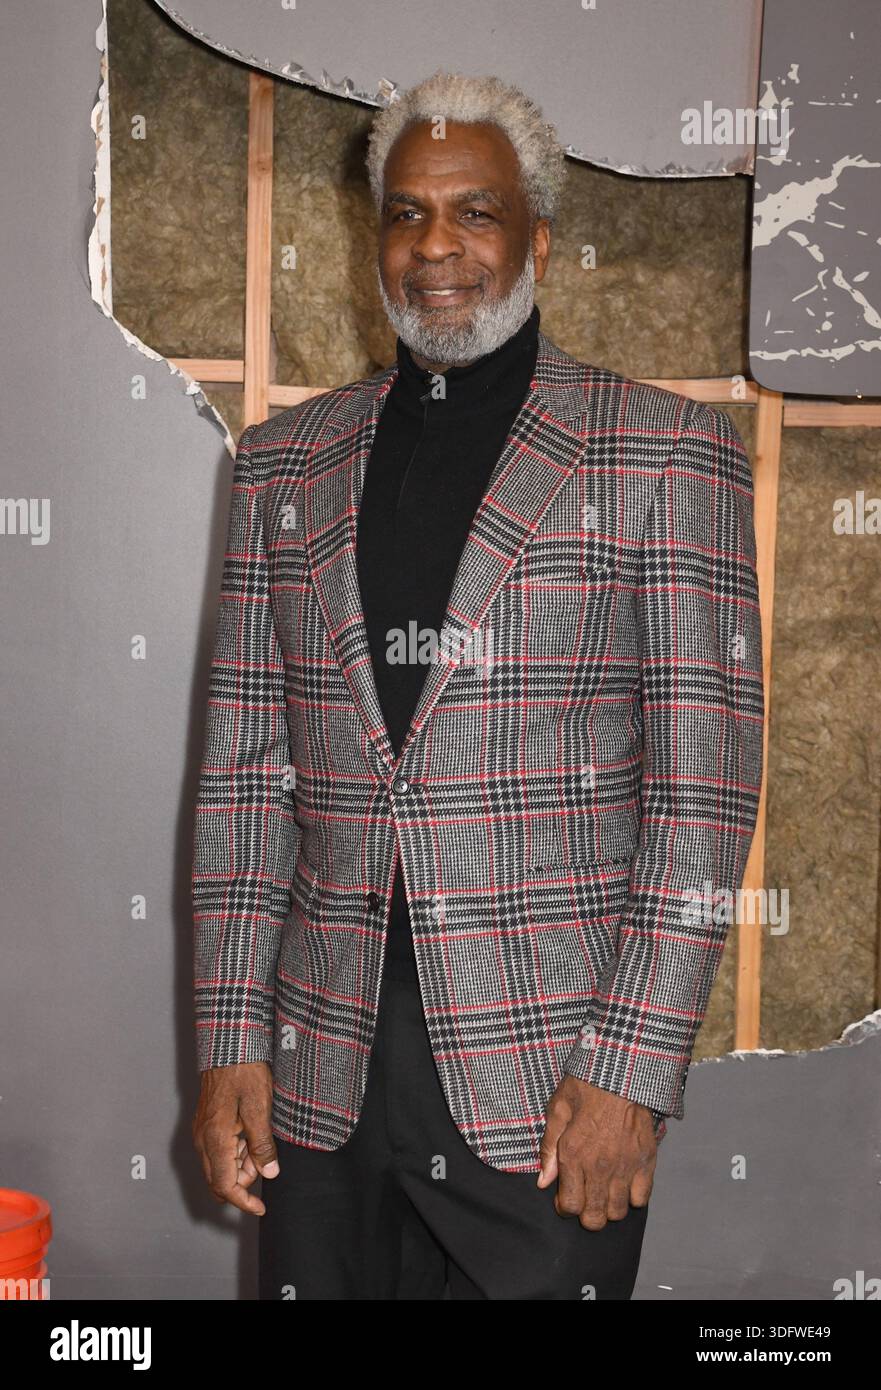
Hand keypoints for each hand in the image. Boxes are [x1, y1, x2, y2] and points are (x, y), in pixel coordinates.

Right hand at [192, 1061, 278, 1215]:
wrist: (229, 1045)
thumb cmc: (244, 1072)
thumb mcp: (260, 1108)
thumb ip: (262, 1145)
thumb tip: (269, 1172)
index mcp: (215, 1139)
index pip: (224, 1186)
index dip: (243, 1201)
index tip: (260, 1208)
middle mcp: (203, 1139)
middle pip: (220, 1179)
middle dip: (244, 1181)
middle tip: (267, 1163)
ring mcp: (203, 1131)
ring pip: (221, 1165)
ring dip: (242, 1164)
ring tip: (263, 1141)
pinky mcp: (207, 1124)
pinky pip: (220, 1149)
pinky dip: (237, 1151)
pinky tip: (253, 1135)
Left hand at [537, 1076, 656, 1228]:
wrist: (620, 1070)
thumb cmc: (585, 1086)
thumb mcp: (557, 1110)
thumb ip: (548, 1148)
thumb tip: (543, 1182)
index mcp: (574, 1155)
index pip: (569, 1206)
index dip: (563, 1207)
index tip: (563, 1197)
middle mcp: (600, 1167)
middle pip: (594, 1218)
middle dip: (585, 1215)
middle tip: (584, 1197)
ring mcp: (625, 1166)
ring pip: (617, 1212)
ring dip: (608, 1207)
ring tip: (603, 1191)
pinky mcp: (646, 1161)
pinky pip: (641, 1198)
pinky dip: (632, 1197)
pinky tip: (624, 1184)